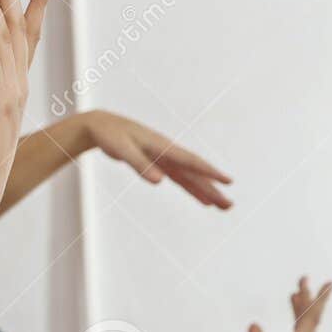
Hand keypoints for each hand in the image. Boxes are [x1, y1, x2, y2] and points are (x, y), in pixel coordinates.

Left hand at [85, 112, 233, 208]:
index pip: (190, 162)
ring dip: (206, 191)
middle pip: (195, 173)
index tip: (228, 181)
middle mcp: (168, 152)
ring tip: (222, 206)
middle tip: (229, 206)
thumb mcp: (122, 150)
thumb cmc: (111, 135)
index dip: (209, 172)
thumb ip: (141, 165)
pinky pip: (179, 178)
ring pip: (190, 177)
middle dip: (212, 189)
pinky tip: (202, 199)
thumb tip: (160, 182)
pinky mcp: (158, 163)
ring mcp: (164, 158)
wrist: (102, 125)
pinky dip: (191, 188)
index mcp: (162, 147)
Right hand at [248, 277, 331, 331]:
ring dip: (301, 313)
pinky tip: (295, 330)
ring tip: (293, 297)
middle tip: (304, 279)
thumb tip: (255, 325)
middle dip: (307, 300)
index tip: (321, 282)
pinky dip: (300, 330)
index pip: (309, 321)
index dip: (313, 299)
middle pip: (310, 323)